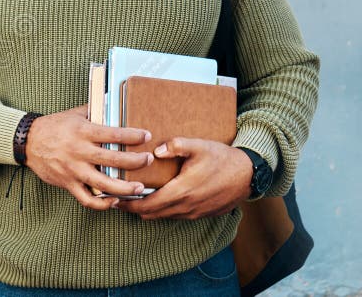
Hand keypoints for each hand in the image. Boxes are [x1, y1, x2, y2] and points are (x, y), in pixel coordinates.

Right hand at [25, 104, 153, 210]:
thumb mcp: (74, 113)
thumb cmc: (53, 126)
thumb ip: (94, 110)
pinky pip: (88, 199)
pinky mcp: (68, 183)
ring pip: (104, 184)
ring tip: (139, 188)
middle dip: (136, 161)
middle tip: (149, 160)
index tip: (146, 136)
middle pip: (114, 160)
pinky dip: (103, 203)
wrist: (27, 141)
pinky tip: (115, 200)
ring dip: (125, 188)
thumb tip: (114, 101)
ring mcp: (74, 169)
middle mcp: (79, 151)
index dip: (134, 136)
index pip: (114, 134)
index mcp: (83, 131)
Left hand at [117, 138, 253, 219]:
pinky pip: (175, 216)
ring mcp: (194, 213)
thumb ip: (176, 146)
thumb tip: (156, 150)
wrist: (248, 175)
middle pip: (151, 214)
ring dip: (147, 211)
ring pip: (163, 216)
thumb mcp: (199, 146)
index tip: (114, 200)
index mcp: (182, 191)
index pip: (148, 204)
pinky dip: (161, 211)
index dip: (128, 204)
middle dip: (133, 209)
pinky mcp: (200, 214)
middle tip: (117, 200)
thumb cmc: (222, 159)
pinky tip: (156, 200)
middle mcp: (186, 206)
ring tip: (133, 200)